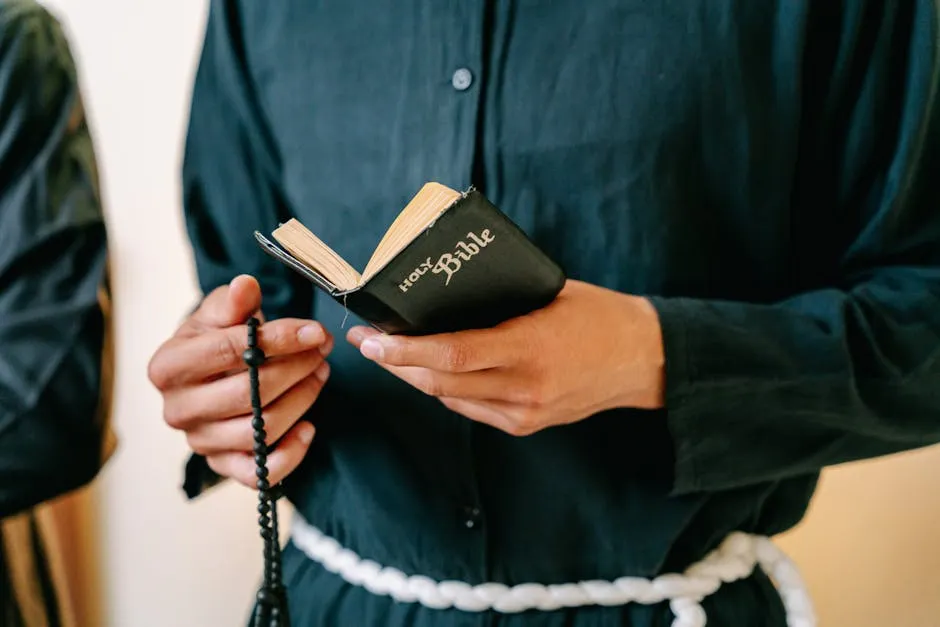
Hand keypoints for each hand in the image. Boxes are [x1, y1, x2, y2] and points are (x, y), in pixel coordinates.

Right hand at [148, 275, 332, 487]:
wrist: (208, 373)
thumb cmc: (213, 339)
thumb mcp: (218, 313)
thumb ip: (233, 302)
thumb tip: (245, 285)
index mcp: (167, 367)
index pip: (227, 351)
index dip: (278, 339)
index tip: (314, 331)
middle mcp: (177, 410)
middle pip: (248, 394)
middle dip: (295, 369)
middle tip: (322, 352)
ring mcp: (200, 442)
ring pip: (261, 429)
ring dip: (301, 401)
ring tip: (320, 374)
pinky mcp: (223, 467)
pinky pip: (260, 473)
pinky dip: (290, 453)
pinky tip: (309, 427)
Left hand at [346, 280, 663, 435]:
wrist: (643, 360)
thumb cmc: (598, 315)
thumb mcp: (549, 293)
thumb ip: (499, 300)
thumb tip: (444, 294)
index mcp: (530, 348)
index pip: (453, 355)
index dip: (406, 351)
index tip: (374, 339)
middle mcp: (524, 388)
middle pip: (440, 382)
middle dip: (396, 363)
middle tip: (367, 342)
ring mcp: (524, 412)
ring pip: (450, 399)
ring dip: (414, 377)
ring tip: (388, 354)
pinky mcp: (525, 425)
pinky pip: (470, 409)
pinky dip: (444, 390)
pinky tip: (428, 372)